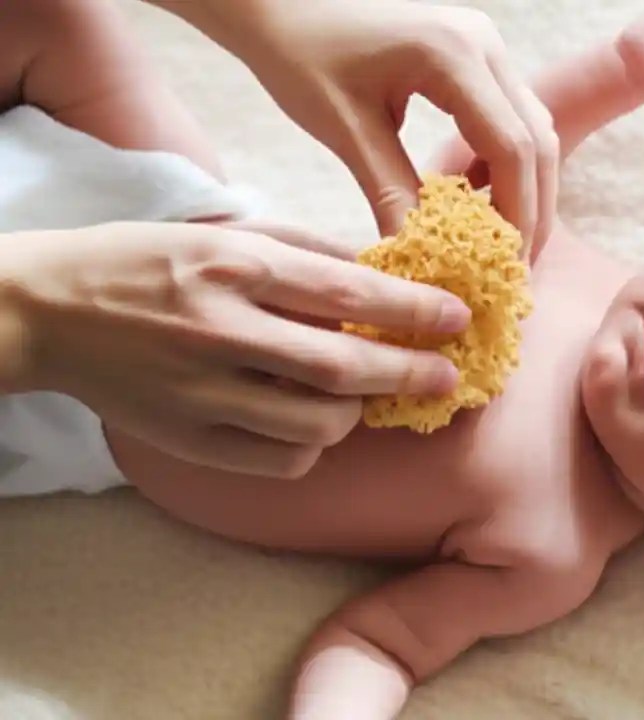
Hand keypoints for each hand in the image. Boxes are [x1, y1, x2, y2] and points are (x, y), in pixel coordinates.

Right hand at [0, 221, 469, 478]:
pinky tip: (308, 420)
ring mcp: (202, 393)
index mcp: (234, 266)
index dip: (414, 311)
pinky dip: (312, 446)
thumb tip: (387, 277)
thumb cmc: (149, 262)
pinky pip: (281, 460)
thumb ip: (306, 253)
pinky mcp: (189, 440)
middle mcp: (220, 330)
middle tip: (446, 377)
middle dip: (409, 374)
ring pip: (317, 424)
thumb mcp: (227, 233)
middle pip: (341, 368)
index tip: (458, 319)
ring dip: (357, 412)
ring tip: (360, 394)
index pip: (348, 294)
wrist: (47, 312)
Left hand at [230, 0, 557, 258]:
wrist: (279, 2)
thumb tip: (419, 259)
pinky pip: (510, 116)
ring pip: (532, 129)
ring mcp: (484, 46)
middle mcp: (484, 44)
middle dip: (532, 209)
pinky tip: (482, 200)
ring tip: (504, 243)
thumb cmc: (300, 53)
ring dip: (526, 188)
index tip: (506, 267)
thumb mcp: (344, 128)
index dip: (517, 213)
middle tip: (516, 268)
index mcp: (454, 54)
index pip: (511, 146)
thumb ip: (389, 191)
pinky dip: (507, 163)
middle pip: (537, 140)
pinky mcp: (475, 56)